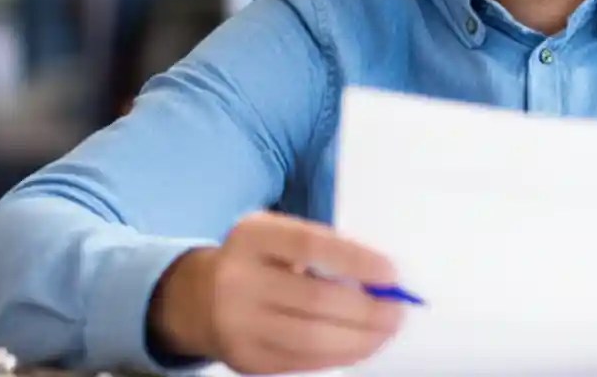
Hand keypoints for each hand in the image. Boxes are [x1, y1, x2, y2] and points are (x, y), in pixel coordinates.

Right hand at [148, 212, 404, 373]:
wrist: (198, 298)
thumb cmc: (262, 261)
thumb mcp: (282, 238)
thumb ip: (327, 252)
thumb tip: (385, 283)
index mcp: (252, 236)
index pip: (311, 245)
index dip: (356, 260)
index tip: (391, 273)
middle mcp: (237, 279)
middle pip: (315, 300)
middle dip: (368, 310)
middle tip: (398, 310)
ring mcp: (237, 324)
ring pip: (311, 339)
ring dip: (360, 339)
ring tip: (386, 331)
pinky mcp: (244, 359)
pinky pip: (302, 361)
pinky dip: (339, 354)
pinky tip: (359, 345)